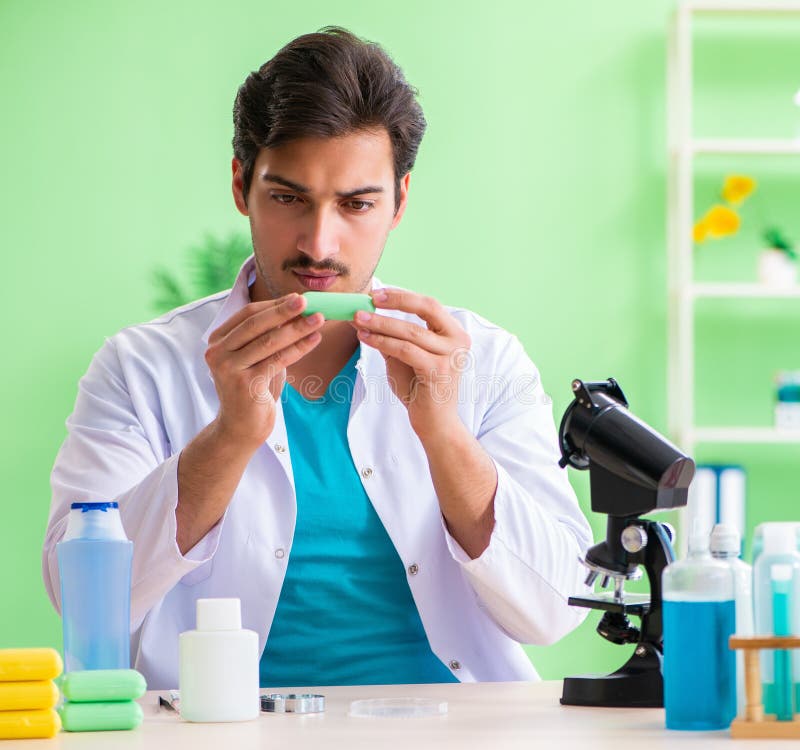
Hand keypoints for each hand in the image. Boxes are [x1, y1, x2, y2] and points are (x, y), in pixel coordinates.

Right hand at [204, 294, 324, 447]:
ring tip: (318, 320)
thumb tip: (296, 311)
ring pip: (268, 342)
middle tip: (307, 301)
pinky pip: (276, 360)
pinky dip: (298, 348)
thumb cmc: (253, 389)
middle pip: (256, 324)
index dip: (273, 305)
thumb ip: (267, 336)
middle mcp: (217, 353)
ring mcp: (229, 369)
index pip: (247, 315)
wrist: (242, 427)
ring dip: (296, 329)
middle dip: (284, 311)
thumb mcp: (256, 358)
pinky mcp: (244, 384)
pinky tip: (314, 340)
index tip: (297, 297)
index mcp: (218, 341)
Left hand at [351, 288, 470, 438]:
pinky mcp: (438, 371)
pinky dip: (383, 342)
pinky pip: (406, 350)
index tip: (377, 294)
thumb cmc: (420, 390)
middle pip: (426, 308)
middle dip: (396, 301)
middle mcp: (458, 340)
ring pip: (411, 331)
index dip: (402, 297)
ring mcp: (450, 356)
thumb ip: (391, 337)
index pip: (429, 305)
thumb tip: (366, 316)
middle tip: (368, 300)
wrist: (435, 423)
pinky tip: (366, 338)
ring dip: (381, 324)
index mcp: (454, 333)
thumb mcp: (404, 358)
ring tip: (358, 320)